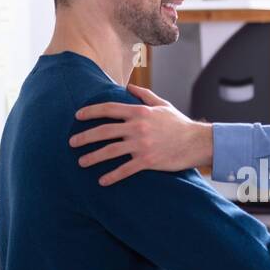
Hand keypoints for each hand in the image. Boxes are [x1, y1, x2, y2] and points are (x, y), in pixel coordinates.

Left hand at [70, 84, 213, 185]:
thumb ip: (144, 95)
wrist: (197, 142)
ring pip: (110, 151)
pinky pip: (125, 170)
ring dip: (93, 157)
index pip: (109, 109)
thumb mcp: (162, 105)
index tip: (77, 116)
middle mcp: (137, 127)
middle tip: (72, 142)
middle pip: (104, 131)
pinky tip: (101, 181)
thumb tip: (129, 87)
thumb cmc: (179, 123)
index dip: (91, 112)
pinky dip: (112, 176)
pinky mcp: (148, 161)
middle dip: (84, 137)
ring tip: (81, 162)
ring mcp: (141, 145)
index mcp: (139, 112)